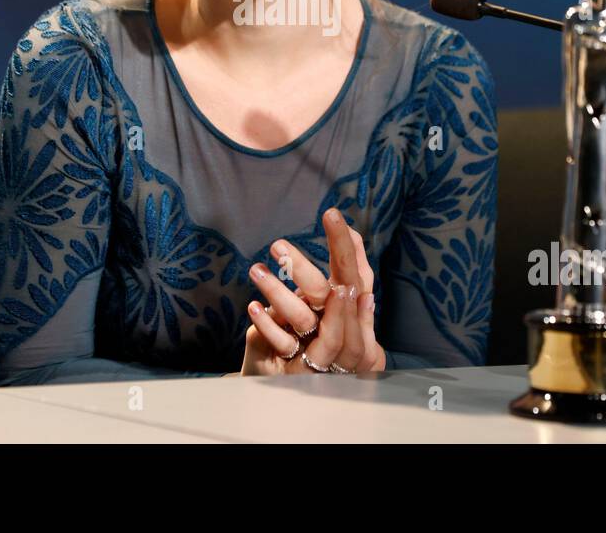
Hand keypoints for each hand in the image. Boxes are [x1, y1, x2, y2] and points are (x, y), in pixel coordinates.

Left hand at [241, 207, 384, 373]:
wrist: (318, 391)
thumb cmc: (329, 342)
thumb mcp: (343, 308)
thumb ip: (351, 272)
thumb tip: (353, 233)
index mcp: (353, 310)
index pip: (352, 270)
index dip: (344, 243)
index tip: (331, 214)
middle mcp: (341, 328)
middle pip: (327, 294)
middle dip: (303, 267)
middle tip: (277, 243)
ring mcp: (320, 349)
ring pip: (302, 318)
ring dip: (277, 292)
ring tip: (256, 269)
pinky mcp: (297, 367)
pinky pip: (282, 344)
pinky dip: (268, 324)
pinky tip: (252, 306)